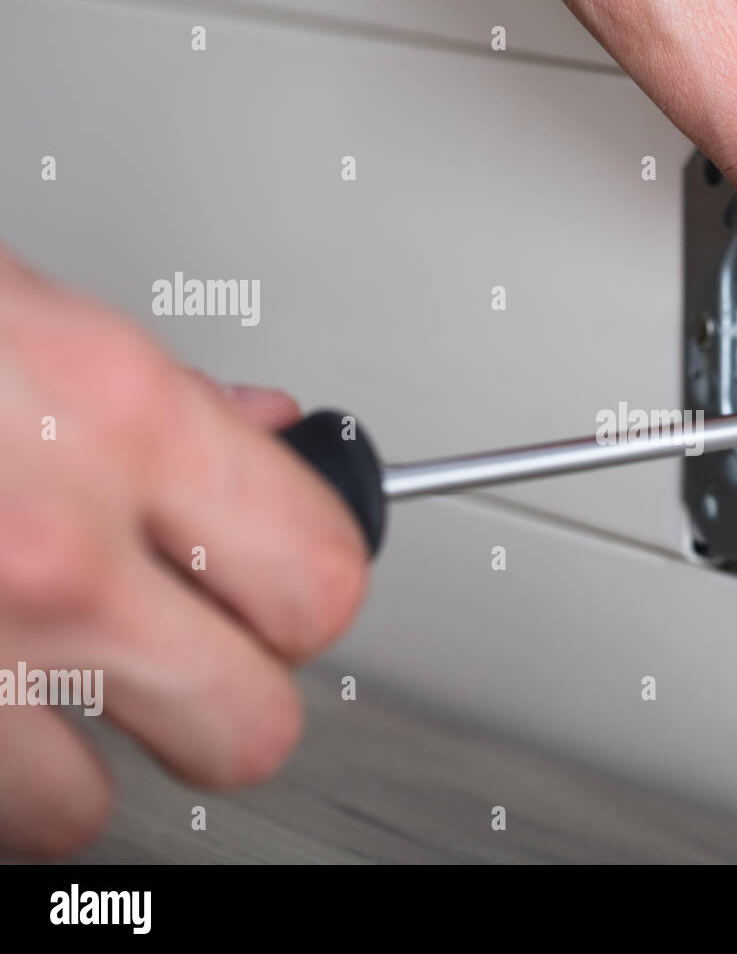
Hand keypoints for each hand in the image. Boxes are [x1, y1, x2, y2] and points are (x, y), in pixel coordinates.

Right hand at [0, 251, 368, 856]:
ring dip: (88, 753)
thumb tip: (269, 431)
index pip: (324, 575)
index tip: (290, 583)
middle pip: (253, 723)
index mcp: (115, 417)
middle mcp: (50, 554)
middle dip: (232, 691)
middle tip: (188, 641)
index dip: (313, 589)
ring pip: (95, 810)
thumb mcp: (22, 308)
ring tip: (54, 676)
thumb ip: (164, 388)